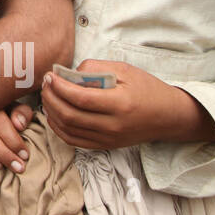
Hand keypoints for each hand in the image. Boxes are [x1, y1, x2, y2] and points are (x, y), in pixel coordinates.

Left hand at [41, 60, 214, 149]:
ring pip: (69, 130)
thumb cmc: (147, 89)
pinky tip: (53, 114)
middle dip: (51, 98)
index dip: (60, 86)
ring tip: (47, 95)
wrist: (169, 116)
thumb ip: (95, 68)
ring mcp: (108, 139)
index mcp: (120, 104)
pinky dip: (59, 128)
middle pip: (70, 115)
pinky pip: (74, 141)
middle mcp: (113, 125)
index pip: (80, 98)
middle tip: (45, 83)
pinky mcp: (105, 146)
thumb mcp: (125, 70)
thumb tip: (68, 73)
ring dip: (51, 112)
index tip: (50, 75)